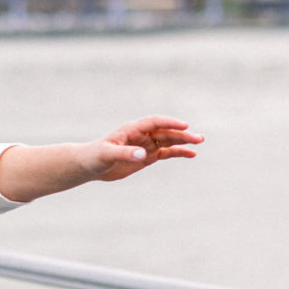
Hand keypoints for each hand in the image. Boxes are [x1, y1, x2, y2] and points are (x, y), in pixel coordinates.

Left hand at [82, 116, 203, 181]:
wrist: (89, 165)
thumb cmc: (95, 157)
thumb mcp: (108, 155)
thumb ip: (124, 153)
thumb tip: (142, 153)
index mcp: (132, 129)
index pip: (154, 122)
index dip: (169, 123)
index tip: (184, 125)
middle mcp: (142, 135)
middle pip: (165, 132)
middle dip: (182, 134)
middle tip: (198, 138)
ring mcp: (146, 145)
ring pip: (168, 141)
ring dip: (184, 141)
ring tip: (199, 142)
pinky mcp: (146, 156)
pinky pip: (166, 153)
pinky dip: (178, 153)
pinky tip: (191, 154)